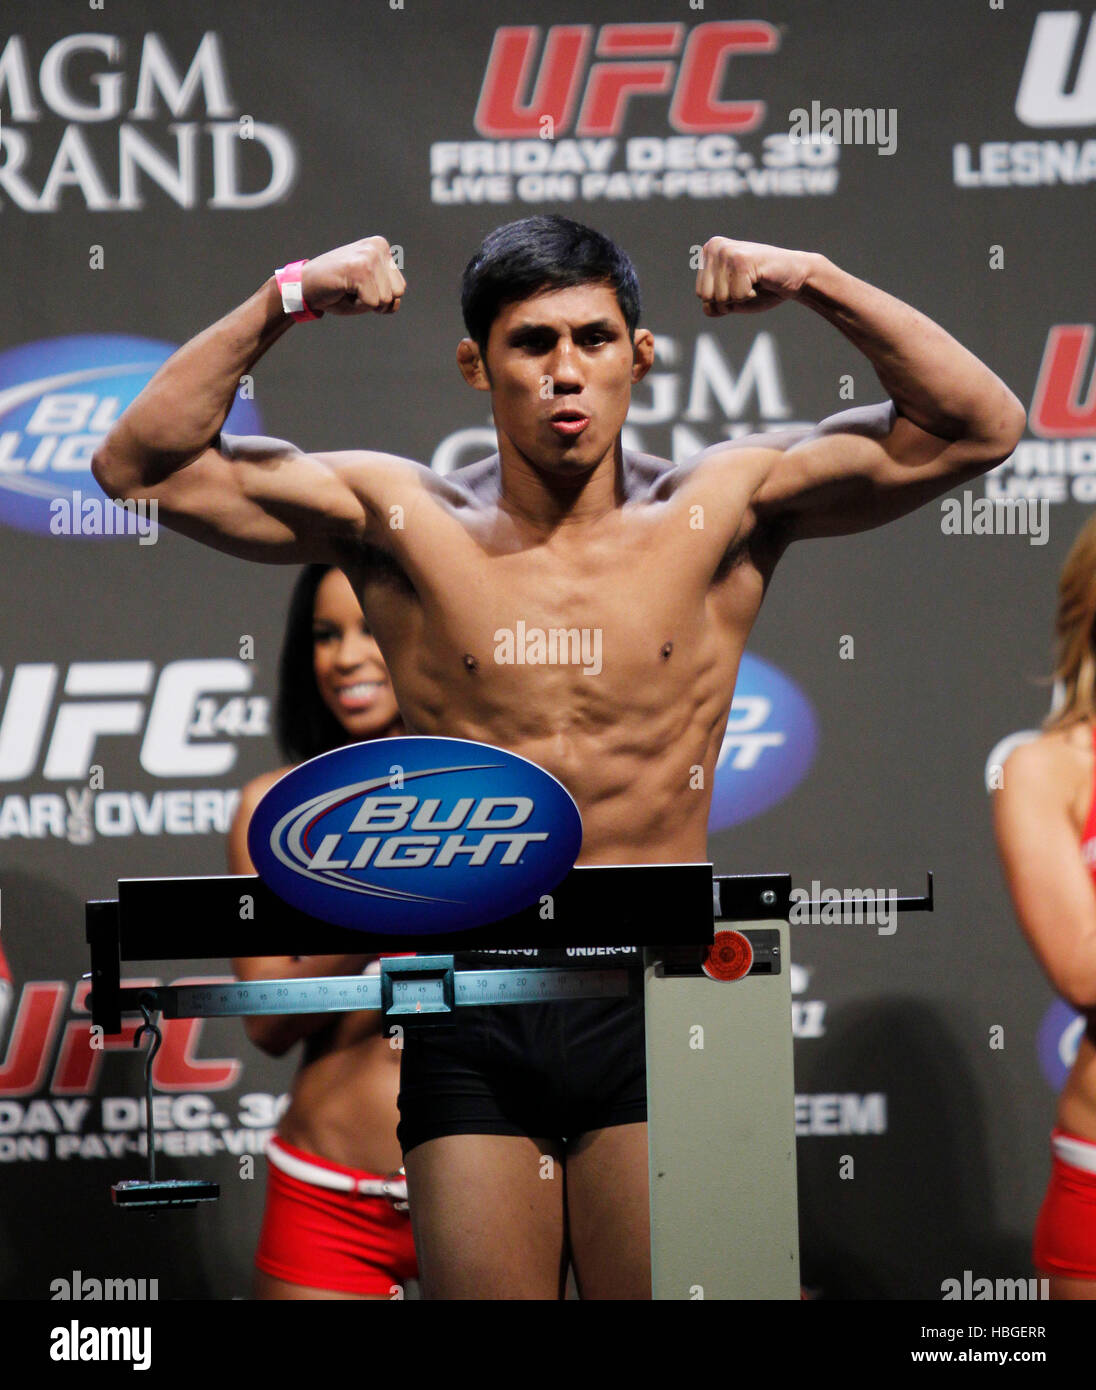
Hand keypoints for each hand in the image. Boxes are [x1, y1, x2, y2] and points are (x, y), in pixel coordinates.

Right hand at [300, 236, 405, 315]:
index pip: (399, 288)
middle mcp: (377, 246)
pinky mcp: (359, 268)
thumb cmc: (337, 291)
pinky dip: (356, 305)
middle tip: (353, 289)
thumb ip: (389, 294)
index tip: (359, 286)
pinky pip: (372, 303)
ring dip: (365, 302)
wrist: (304, 286)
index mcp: (381, 247)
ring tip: (348, 288)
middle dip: (375, 300)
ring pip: (385, 300)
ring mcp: (369, 256)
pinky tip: (342, 290)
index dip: (380, 297)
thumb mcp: (369, 290)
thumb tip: (396, 300)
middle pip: (397, 293)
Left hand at [695, 238, 815, 315]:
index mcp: (708, 252)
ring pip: (720, 298)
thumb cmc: (762, 289)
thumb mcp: (730, 299)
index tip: (739, 286)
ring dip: (741, 298)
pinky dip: (750, 296)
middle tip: (747, 285)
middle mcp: (714, 246)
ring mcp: (727, 251)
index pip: (701, 295)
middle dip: (729, 301)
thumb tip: (706, 306)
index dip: (722, 301)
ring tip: (754, 281)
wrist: (795, 276)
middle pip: (707, 297)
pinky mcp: (741, 260)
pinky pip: (737, 296)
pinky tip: (760, 280)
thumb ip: (712, 304)